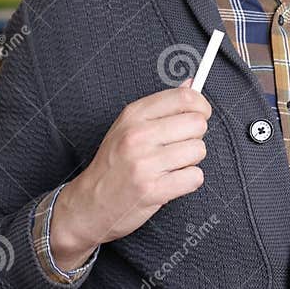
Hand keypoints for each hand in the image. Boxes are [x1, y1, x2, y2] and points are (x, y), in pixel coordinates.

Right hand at [50, 78, 210, 266]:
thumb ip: (161, 106)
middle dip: (195, 136)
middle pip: (196, 124)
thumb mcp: (128, 127)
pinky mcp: (153, 190)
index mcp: (134, 116)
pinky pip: (195, 177)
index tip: (201, 114)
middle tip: (179, 146)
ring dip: (190, 161)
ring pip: (198, 151)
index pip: (183, 98)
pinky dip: (188, 181)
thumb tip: (190, 84)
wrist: (88, 204)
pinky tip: (171, 181)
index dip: (201, 106)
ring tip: (170, 166)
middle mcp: (139, 136)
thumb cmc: (111, 165)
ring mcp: (145, 163)